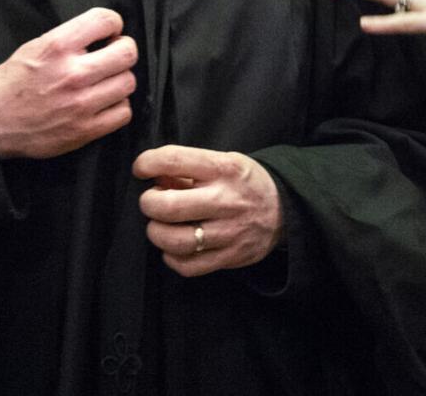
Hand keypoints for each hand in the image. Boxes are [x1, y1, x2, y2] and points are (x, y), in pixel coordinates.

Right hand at [0, 7, 137, 158]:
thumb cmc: (14, 82)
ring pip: (128, 82)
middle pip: (127, 54)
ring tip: (106, 81)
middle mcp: (73, 73)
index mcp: (58, 46)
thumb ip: (71, 37)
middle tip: (113, 56)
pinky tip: (104, 103)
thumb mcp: (36, 45)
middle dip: (123, 50)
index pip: (105, 20)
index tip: (110, 32)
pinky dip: (117, 106)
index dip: (113, 24)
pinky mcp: (85, 130)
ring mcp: (81, 103)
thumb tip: (105, 33)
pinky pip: (123, 113)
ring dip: (120, 80)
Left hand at [133, 145, 282, 276]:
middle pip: (168, 206)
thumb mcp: (223, 161)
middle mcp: (225, 200)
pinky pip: (187, 265)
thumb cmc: (244, 182)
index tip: (141, 168)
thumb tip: (153, 176)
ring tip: (160, 225)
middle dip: (148, 202)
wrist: (285, 209)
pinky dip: (172, 257)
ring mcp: (228, 232)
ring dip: (156, 232)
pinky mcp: (230, 257)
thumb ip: (189, 169)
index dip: (147, 163)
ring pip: (175, 240)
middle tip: (151, 201)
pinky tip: (175, 246)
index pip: (174, 160)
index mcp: (223, 169)